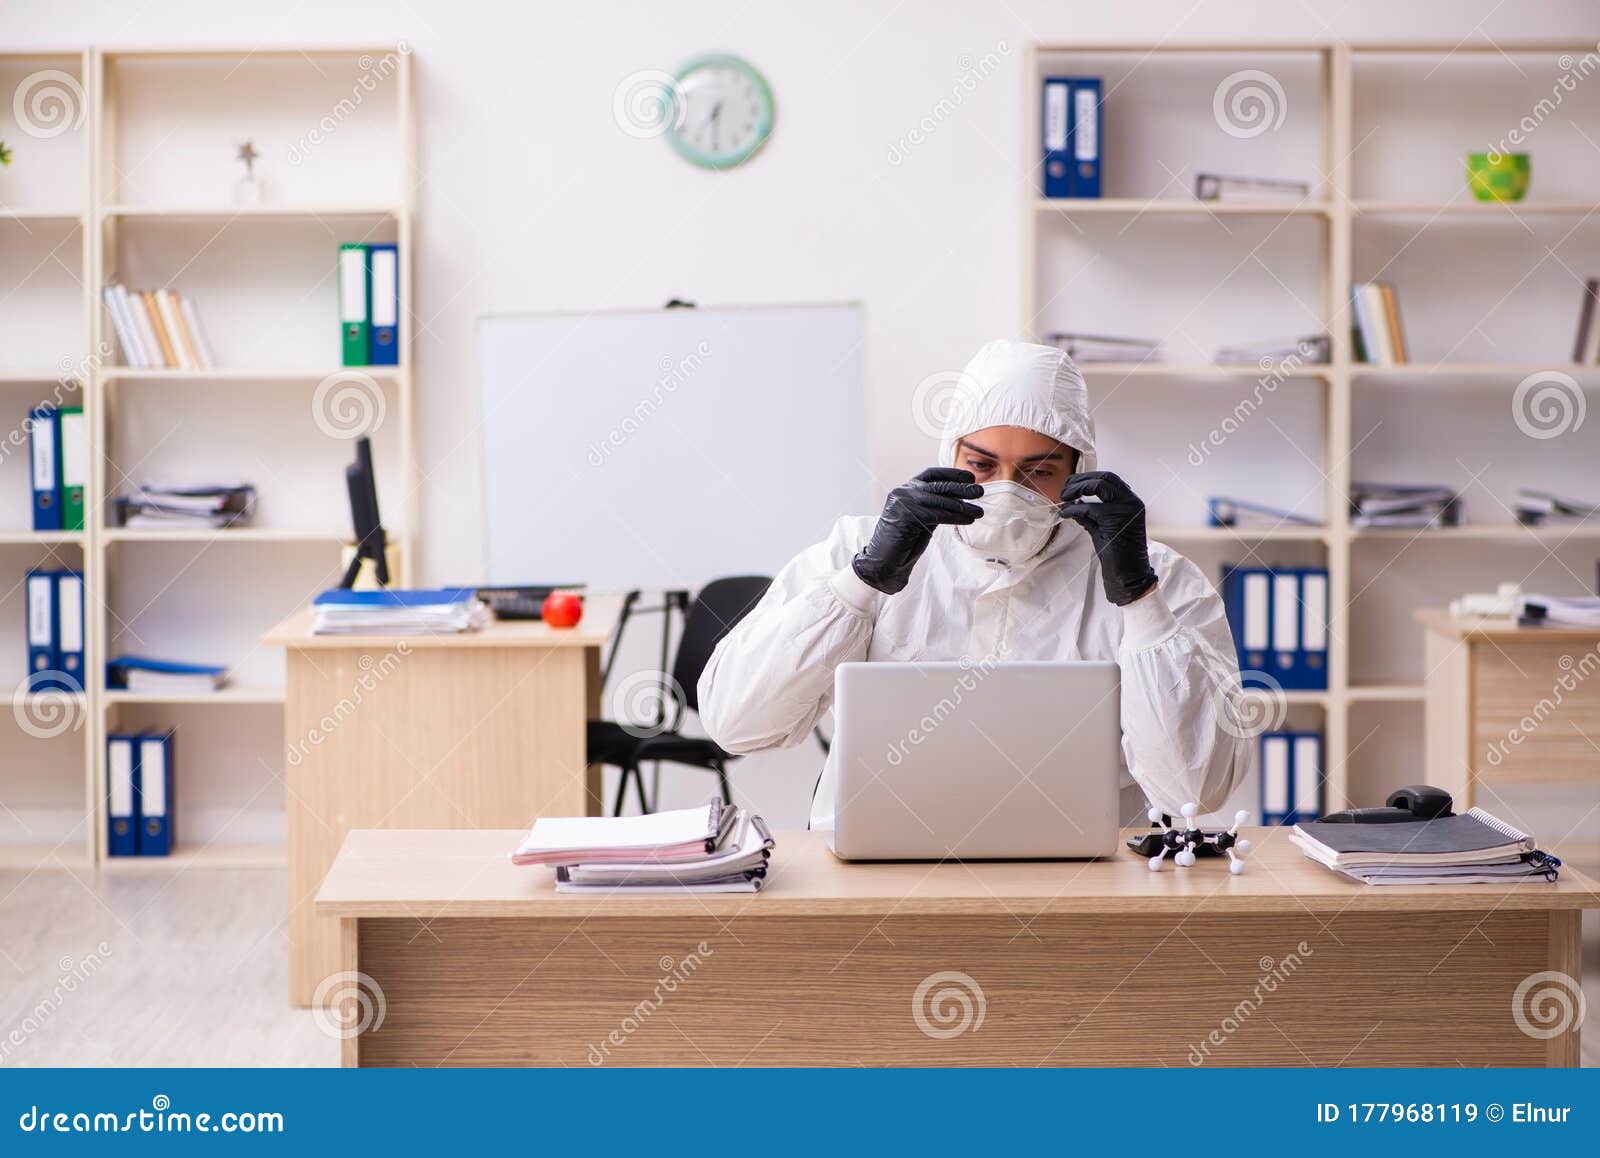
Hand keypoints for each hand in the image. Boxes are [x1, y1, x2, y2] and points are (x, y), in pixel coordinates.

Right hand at [852, 467, 983, 593]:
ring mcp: (903, 502)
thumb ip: (934, 506)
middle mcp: (903, 491)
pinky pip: (937, 514)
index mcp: (905, 489)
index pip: (931, 474)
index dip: (952, 474)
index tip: (970, 477)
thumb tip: (960, 499)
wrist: (883, 562)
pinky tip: (968, 520)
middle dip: (961, 489)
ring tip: (978, 511)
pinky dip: (956, 517)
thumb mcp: (922, 518)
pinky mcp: (906, 515)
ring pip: (940, 501)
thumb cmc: (903, 543)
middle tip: (979, 492)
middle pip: (938, 486)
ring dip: (963, 507)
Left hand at [1058, 471, 1157, 605]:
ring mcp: (1126, 508)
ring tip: (1063, 498)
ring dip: (1077, 489)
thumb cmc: (1116, 553)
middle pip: (1105, 477)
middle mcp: (1131, 501)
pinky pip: (1089, 508)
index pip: (1109, 479)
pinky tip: (1065, 514)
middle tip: (1064, 489)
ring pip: (1099, 486)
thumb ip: (1089, 513)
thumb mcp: (1101, 527)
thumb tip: (1071, 503)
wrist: (1128, 574)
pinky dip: (1073, 509)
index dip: (1088, 478)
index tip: (1071, 484)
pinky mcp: (1116, 519)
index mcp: (1130, 501)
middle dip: (1081, 480)